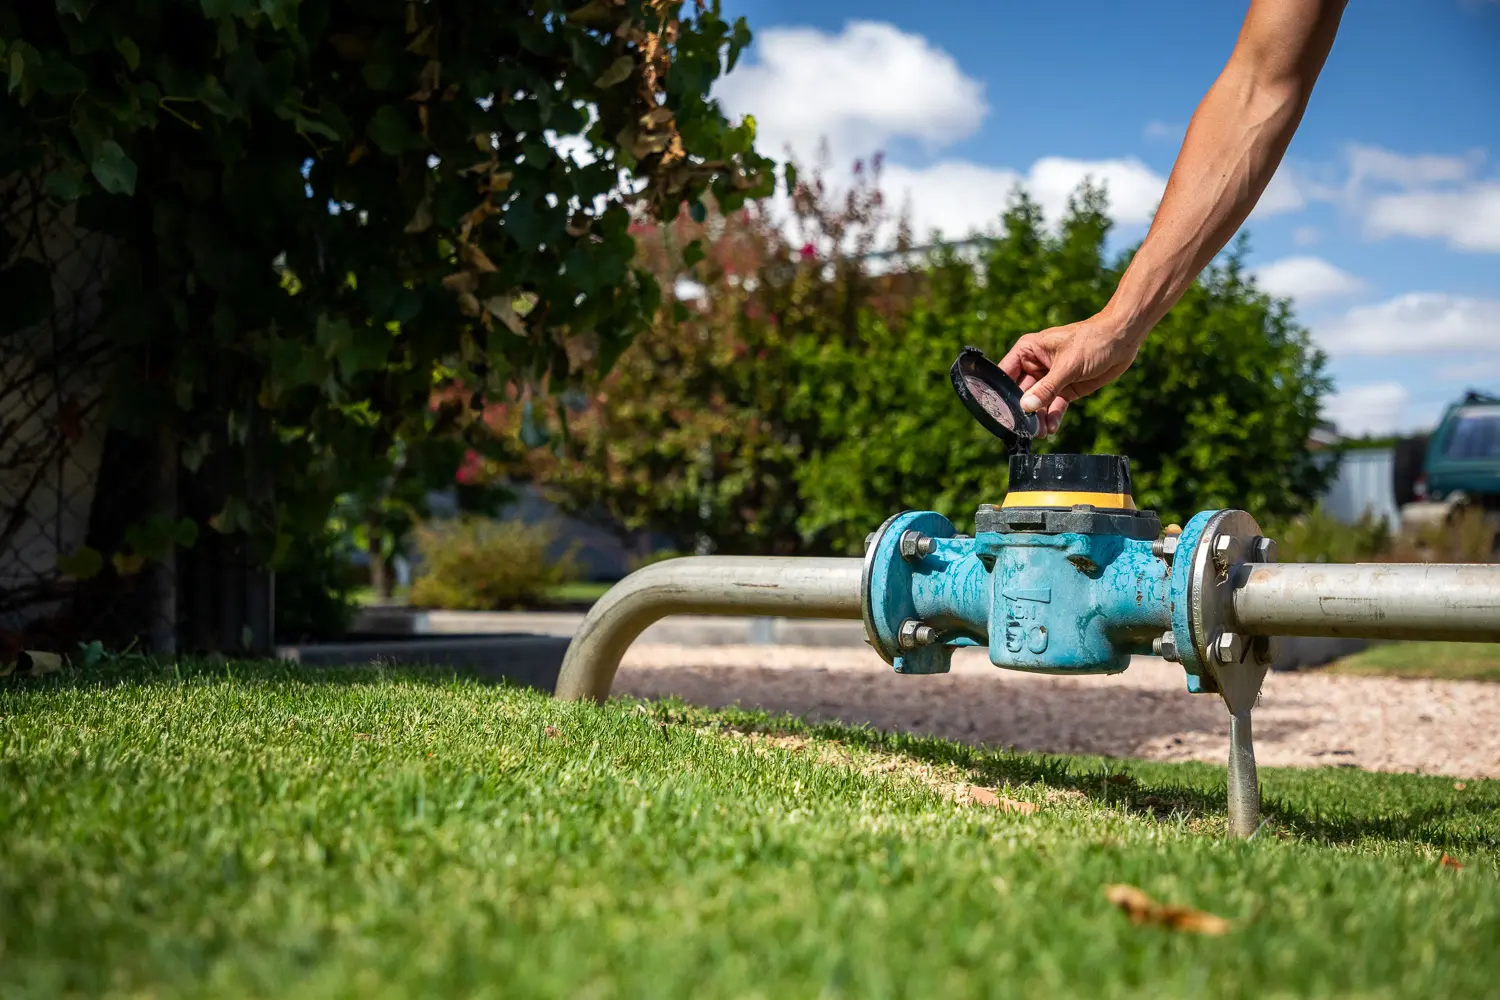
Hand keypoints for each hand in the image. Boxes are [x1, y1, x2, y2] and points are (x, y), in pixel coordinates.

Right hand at [998, 317, 1143, 436]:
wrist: (1123, 340)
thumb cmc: (1093, 340)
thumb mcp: (1068, 366)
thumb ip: (1046, 388)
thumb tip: (1026, 407)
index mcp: (1028, 350)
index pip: (1005, 373)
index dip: (1000, 392)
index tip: (998, 412)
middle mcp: (1036, 364)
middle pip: (1021, 392)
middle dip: (1022, 410)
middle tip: (1022, 428)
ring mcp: (1050, 378)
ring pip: (1038, 402)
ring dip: (1037, 418)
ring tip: (1038, 433)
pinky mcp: (1066, 388)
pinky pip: (1054, 405)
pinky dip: (1052, 417)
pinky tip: (1051, 428)